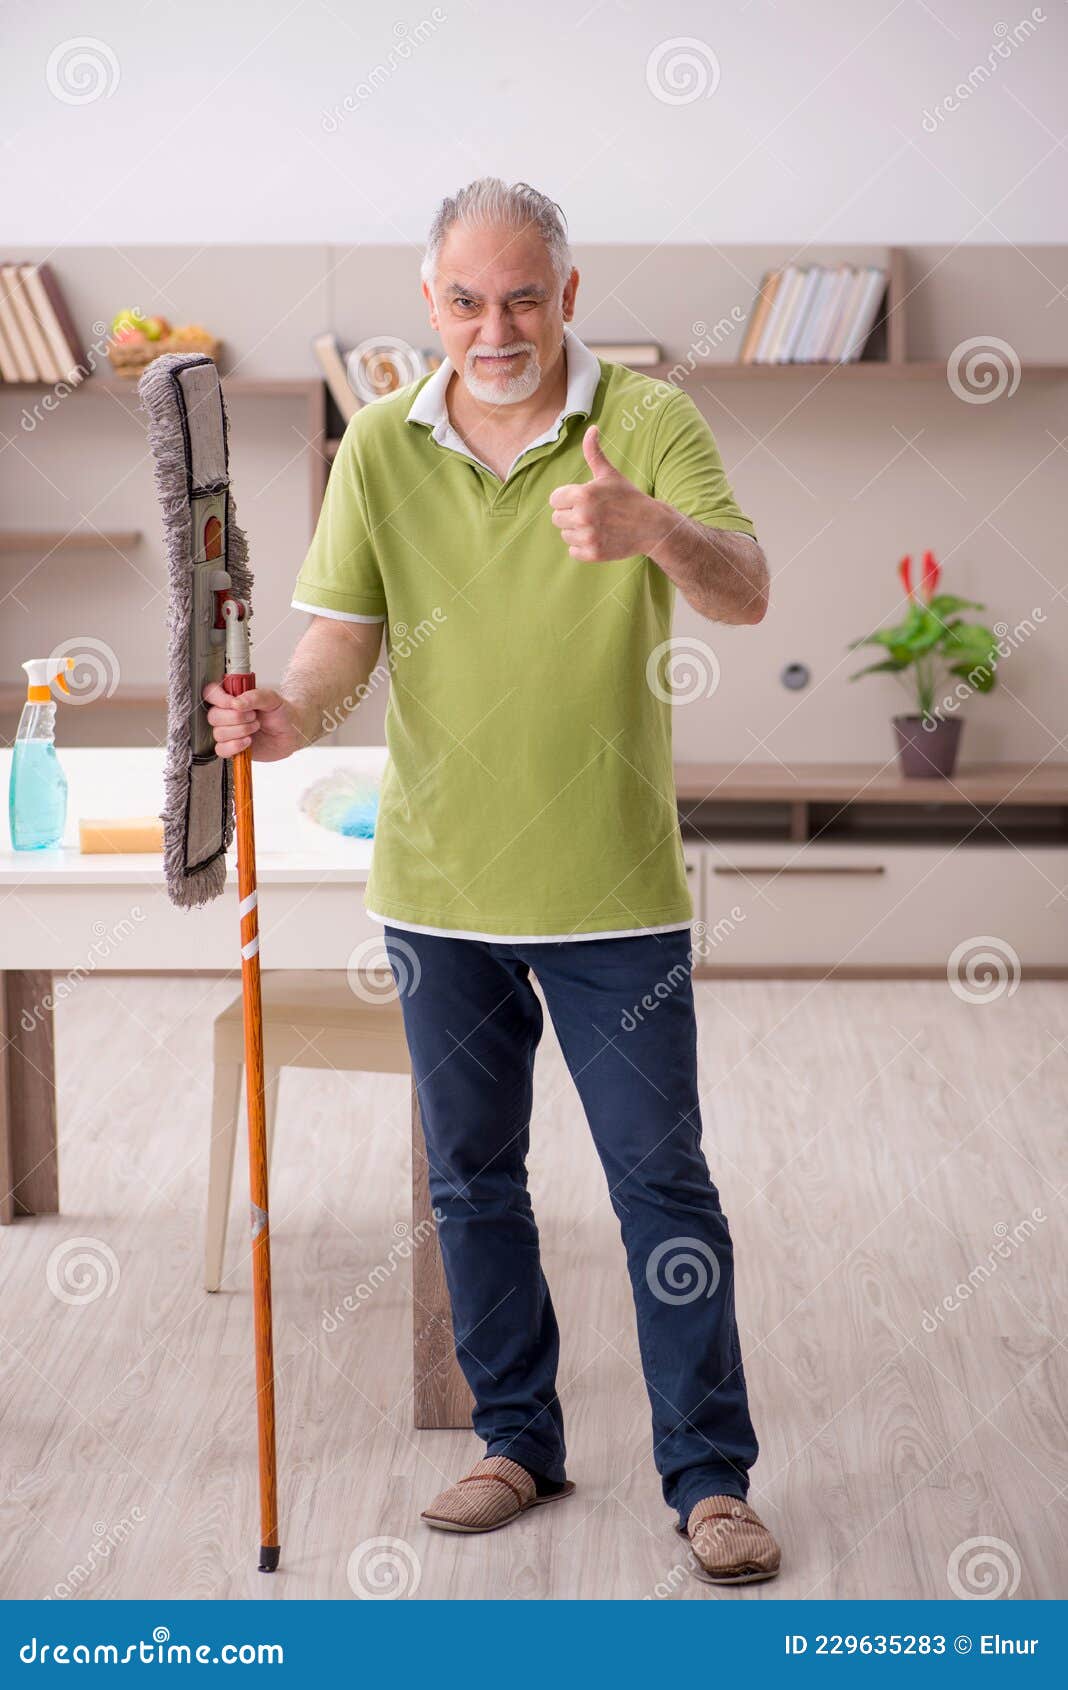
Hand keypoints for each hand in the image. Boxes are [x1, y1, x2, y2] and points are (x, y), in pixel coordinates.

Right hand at [201, 680, 302, 761]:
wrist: (291, 733)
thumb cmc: (281, 713)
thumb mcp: (272, 698)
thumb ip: (254, 696)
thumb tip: (236, 703)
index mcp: (233, 697)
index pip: (211, 693)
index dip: (220, 699)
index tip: (234, 704)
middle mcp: (227, 713)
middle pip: (213, 716)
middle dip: (236, 718)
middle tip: (254, 717)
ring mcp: (228, 731)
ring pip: (218, 733)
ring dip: (239, 731)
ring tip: (255, 727)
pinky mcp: (232, 747)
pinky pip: (220, 749)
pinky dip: (234, 746)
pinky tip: (248, 742)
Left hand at [549, 425, 667, 561]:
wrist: (651, 525)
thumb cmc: (628, 497)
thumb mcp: (609, 474)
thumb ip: (594, 453)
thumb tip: (591, 428)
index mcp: (582, 494)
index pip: (554, 500)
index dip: (567, 500)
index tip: (584, 500)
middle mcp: (583, 515)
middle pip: (557, 519)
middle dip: (571, 516)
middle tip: (593, 514)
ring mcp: (588, 536)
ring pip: (566, 535)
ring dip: (577, 532)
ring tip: (598, 526)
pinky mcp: (593, 553)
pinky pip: (573, 552)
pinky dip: (583, 548)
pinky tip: (599, 538)